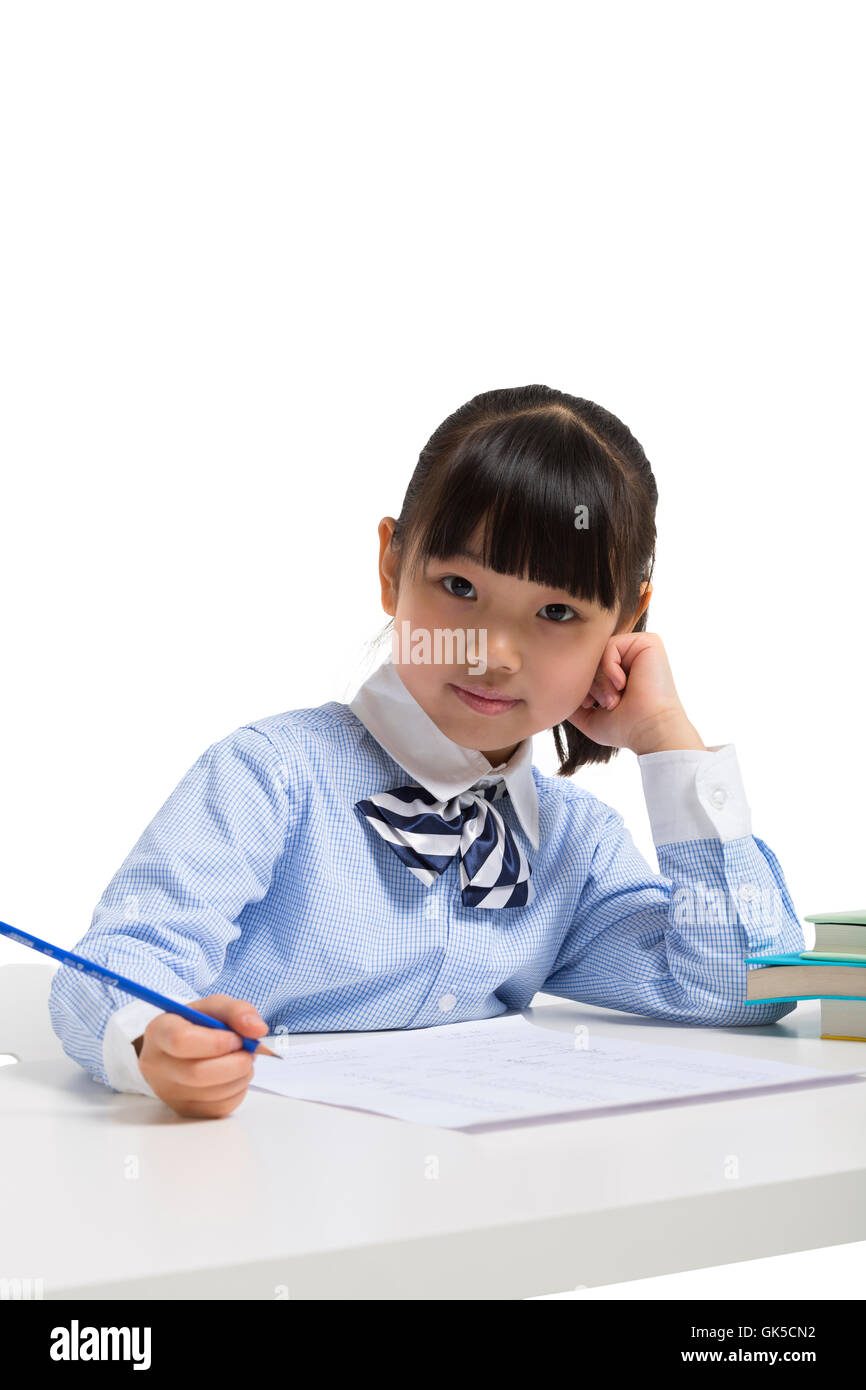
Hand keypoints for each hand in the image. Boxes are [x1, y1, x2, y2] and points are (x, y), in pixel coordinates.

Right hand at [134, 994, 276, 1118]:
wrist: (180, 1050)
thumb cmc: (198, 1025)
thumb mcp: (215, 1007)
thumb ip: (237, 1011)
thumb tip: (258, 1030)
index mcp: (159, 1032)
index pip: (181, 1040)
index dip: (216, 1041)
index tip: (236, 1038)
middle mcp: (157, 1065)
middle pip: (197, 1073)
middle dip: (236, 1062)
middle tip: (249, 1051)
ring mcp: (169, 1092)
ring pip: (213, 1093)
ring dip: (242, 1076)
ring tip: (242, 1060)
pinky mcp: (185, 1110)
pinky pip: (221, 1107)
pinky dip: (238, 1091)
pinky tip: (234, 1076)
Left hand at [565, 631, 705, 754]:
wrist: (649, 730)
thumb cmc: (625, 728)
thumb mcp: (589, 716)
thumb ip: (573, 700)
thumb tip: (554, 688)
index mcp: (621, 671)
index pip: (587, 666)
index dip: (583, 685)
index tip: (590, 705)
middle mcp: (631, 657)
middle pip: (591, 657)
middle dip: (591, 683)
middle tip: (606, 704)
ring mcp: (639, 649)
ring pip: (598, 652)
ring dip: (600, 679)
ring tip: (614, 700)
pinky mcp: (648, 642)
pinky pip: (610, 645)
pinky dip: (609, 668)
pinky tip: (622, 685)